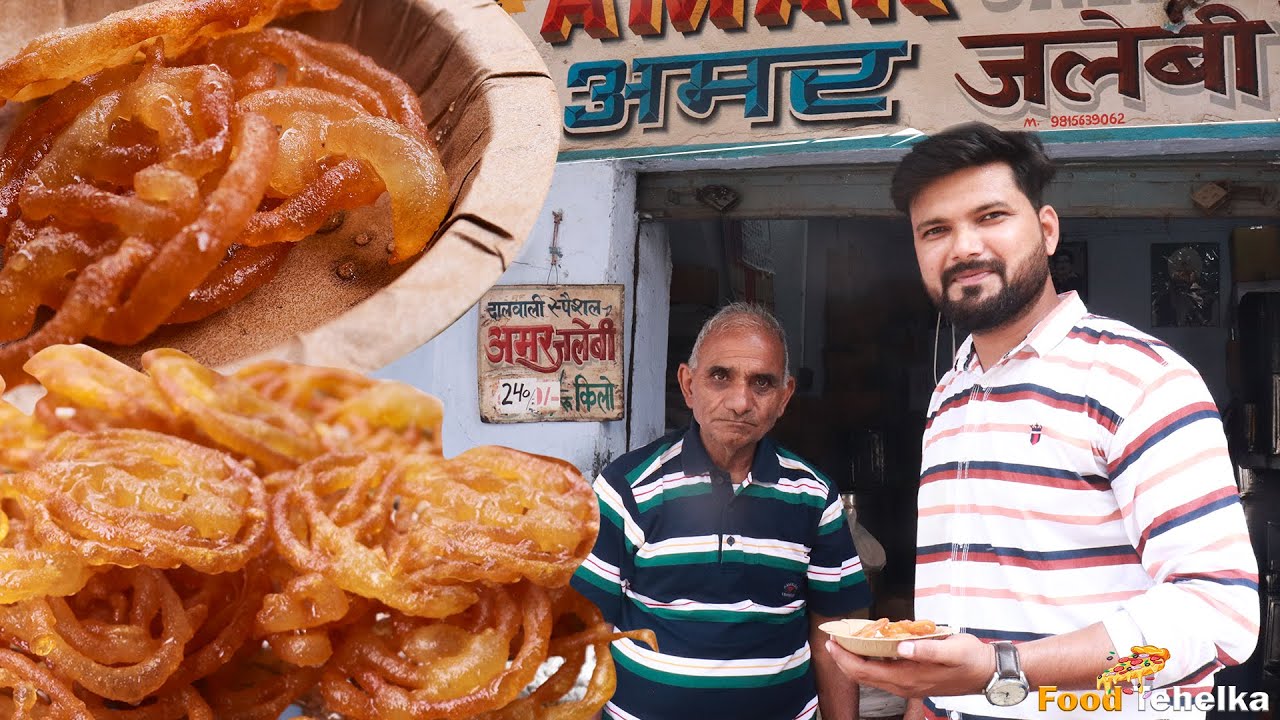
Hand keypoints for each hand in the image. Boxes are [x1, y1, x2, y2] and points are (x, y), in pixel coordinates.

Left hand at [824, 633, 995, 698]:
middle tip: (832, 640)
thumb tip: (902, 646)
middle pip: (862, 676)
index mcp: (908, 677)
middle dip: (843, 659)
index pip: (864, 671)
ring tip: (845, 642)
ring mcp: (907, 685)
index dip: (845, 658)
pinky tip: (869, 648)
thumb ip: (926, 649)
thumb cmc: (970, 659)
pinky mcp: (912, 681)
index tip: (832, 642)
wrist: (987, 673)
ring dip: (855, 660)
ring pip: (871, 676)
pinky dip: (869, 662)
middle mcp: (903, 685)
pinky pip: (882, 674)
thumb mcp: (952, 650)